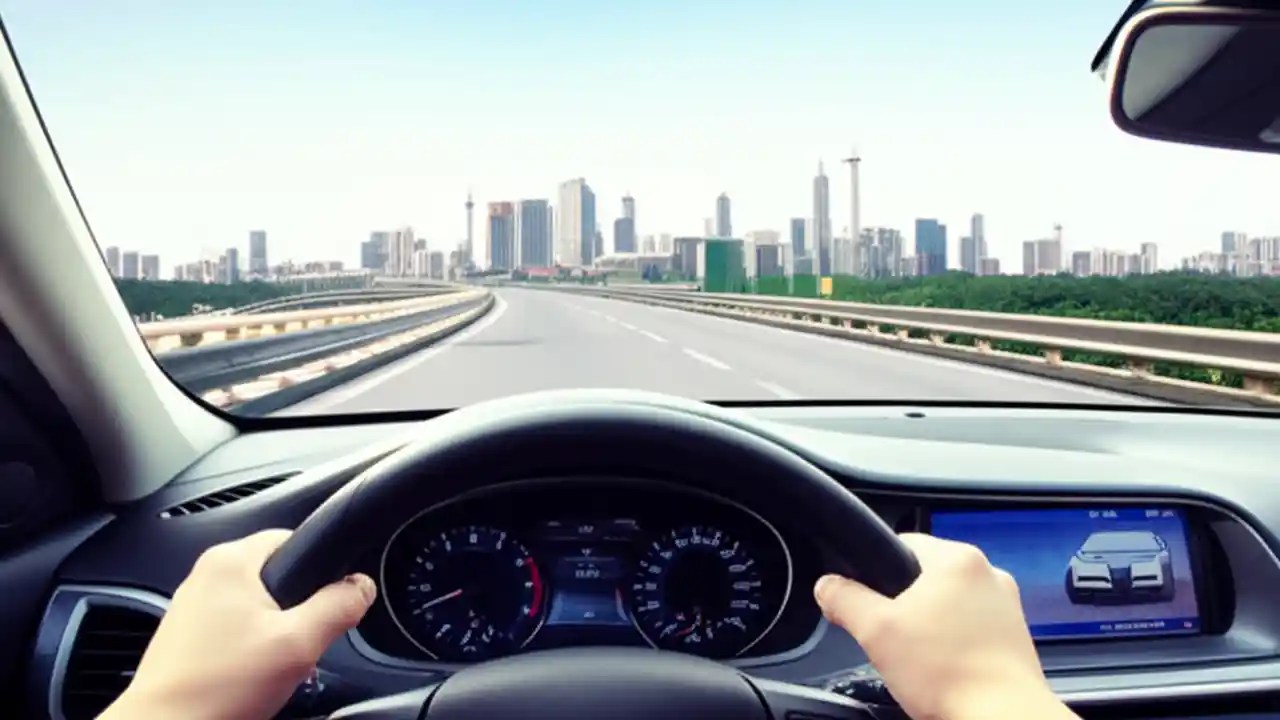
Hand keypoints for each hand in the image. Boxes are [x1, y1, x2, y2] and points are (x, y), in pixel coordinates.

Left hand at [101, 529, 376, 719]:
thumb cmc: (219, 688)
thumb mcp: (298, 644)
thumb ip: (338, 607)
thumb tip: (361, 586)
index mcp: (230, 561)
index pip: (296, 538)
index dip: (322, 571)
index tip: (327, 606)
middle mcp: (206, 575)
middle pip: (278, 575)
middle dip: (299, 610)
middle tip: (298, 645)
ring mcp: (193, 606)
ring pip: (259, 606)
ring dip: (276, 633)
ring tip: (272, 666)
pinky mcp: (187, 636)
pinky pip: (237, 628)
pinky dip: (253, 647)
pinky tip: (252, 676)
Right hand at [814, 533, 1078, 719]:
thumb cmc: (949, 675)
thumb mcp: (875, 631)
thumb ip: (844, 599)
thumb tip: (828, 586)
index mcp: (958, 559)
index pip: (902, 543)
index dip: (876, 573)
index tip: (870, 603)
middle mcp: (989, 575)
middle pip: (925, 578)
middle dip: (904, 606)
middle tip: (895, 639)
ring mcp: (1007, 607)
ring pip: (949, 605)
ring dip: (931, 627)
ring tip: (923, 659)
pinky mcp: (1015, 637)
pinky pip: (972, 629)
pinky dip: (955, 645)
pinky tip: (946, 669)